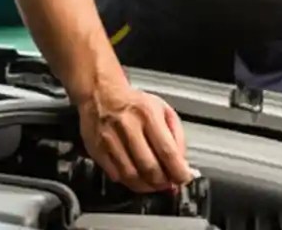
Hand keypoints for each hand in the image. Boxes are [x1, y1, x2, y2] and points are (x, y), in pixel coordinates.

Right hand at [78, 82, 195, 191]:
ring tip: (156, 185)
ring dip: (147, 186)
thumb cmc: (135, 104)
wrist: (102, 94)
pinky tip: (138, 180)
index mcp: (148, 115)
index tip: (184, 179)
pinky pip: (116, 175)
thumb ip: (177, 135)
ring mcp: (110, 140)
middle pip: (149, 167)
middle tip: (170, 185)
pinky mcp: (98, 150)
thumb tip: (181, 162)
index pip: (167, 151)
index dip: (178, 171)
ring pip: (131, 175)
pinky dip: (130, 183)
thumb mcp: (164, 110)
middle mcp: (128, 127)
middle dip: (163, 182)